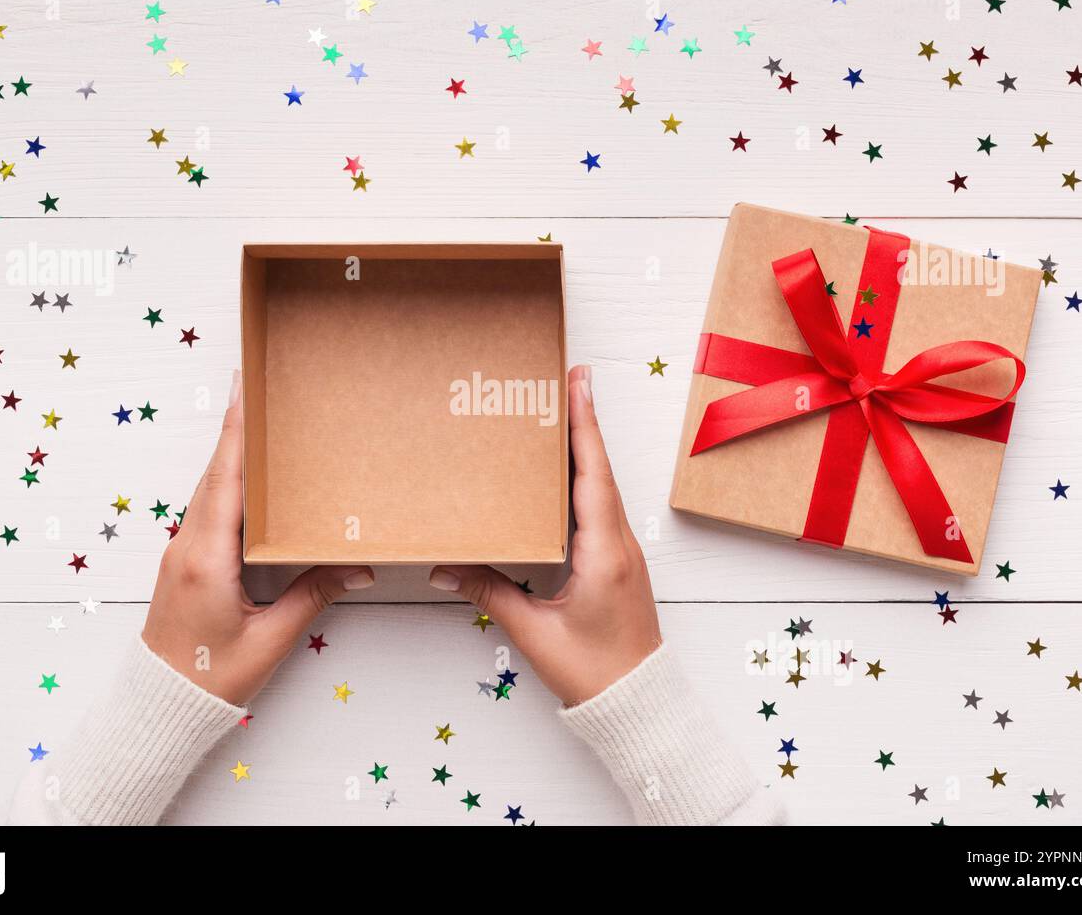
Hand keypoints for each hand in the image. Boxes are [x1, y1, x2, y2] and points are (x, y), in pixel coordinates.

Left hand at [142, 370, 374, 704]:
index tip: (244, 387)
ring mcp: (180, 552)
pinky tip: (245, 480)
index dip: (237, 431)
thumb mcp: (270, 638)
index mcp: (206, 557)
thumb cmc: (210, 677)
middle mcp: (187, 545)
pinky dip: (225, 482)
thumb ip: (313, 595)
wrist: (159, 705)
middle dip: (236, 428)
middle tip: (256, 387)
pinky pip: (205, 508)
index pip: (226, 478)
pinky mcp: (183, 563)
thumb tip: (357, 567)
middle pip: (215, 473)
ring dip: (230, 453)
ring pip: (208, 489)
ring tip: (254, 422)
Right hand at [429, 364, 660, 705]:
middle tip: (567, 379)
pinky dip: (587, 480)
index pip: (592, 474)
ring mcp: (623, 553)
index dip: (583, 425)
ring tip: (563, 414)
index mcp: (603, 552)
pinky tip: (568, 474)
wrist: (638, 703)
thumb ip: (489, 592)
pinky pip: (602, 508)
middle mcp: (620, 543)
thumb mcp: (533, 631)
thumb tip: (443, 567)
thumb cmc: (592, 672)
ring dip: (586, 449)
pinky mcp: (618, 564)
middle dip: (584, 422)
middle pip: (600, 470)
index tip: (579, 381)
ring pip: (604, 487)